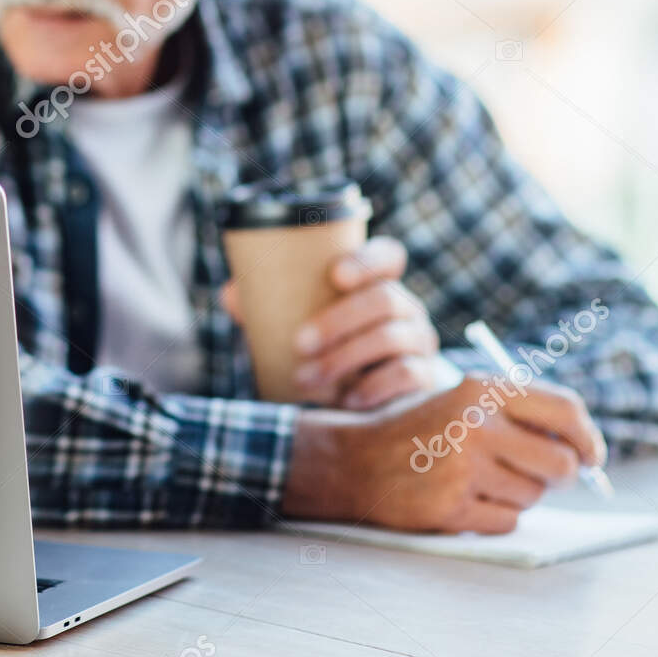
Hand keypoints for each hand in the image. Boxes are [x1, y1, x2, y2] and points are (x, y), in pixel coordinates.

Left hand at [220, 236, 446, 409]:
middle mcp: (405, 307)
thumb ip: (269, 306)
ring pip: (393, 337)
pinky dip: (375, 387)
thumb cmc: (331, 349)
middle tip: (299, 343)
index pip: (388, 255)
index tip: (335, 275)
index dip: (367, 260)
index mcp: (378, 283)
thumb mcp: (302, 324)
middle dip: (339, 320)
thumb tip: (231, 293)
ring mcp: (420, 341)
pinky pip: (408, 375)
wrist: (372, 398)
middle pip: (385, 298)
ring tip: (306, 379)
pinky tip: (348, 400)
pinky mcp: (425, 377)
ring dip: (345, 358)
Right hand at [281, 374, 608, 533]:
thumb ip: (520, 416)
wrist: (354, 460)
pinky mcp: (452, 506)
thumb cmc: (421, 431)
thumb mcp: (463, 401)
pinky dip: (495, 517)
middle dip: (561, 476)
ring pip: (534, 496)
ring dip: (519, 495)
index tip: (593, 456)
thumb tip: (586, 454)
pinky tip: (464, 499)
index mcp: (482, 389)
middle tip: (544, 477)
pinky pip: (507, 521)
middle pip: (560, 463)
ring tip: (481, 480)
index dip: (589, 438)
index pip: (566, 411)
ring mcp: (463, 467)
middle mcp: (475, 424)